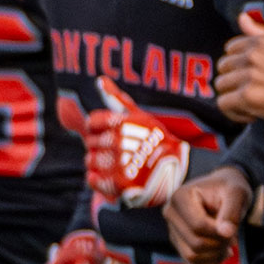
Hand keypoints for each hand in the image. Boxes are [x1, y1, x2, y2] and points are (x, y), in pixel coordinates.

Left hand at [98, 77, 192, 205]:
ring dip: (98, 162)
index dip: (96, 127)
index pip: (93, 121)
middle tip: (114, 149)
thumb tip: (100, 80)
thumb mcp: (140, 116)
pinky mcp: (119, 183)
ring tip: (113, 162)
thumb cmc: (155, 140)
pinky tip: (108, 176)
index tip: (105, 131)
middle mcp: (123, 142)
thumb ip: (116, 99)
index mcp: (126, 123)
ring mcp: (121, 163)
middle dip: (99, 145)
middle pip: (90, 141)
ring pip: (90, 160)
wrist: (173, 171)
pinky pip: (92, 179)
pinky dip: (96, 179)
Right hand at [167, 165, 252, 263]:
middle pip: (195, 243)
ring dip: (216, 254)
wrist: (224, 190)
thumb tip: (226, 233)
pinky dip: (211, 262)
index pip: (198, 226)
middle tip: (234, 236)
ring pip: (192, 257)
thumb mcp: (237, 193)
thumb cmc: (229, 189)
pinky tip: (223, 251)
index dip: (219, 232)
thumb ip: (232, 211)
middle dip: (219, 244)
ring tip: (230, 242)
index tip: (234, 228)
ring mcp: (172, 230)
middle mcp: (170, 214)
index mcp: (180, 197)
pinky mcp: (178, 244)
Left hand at [216, 11, 263, 124]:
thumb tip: (241, 17)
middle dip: (234, 79)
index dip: (239, 64)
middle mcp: (253, 56)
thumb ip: (260, 31)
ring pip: (221, 85)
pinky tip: (250, 114)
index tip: (251, 74)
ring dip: (233, 96)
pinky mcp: (247, 96)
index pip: (230, 49)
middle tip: (251, 89)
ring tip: (251, 102)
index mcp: (261, 42)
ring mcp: (249, 76)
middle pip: (223, 67)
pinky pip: (224, 104)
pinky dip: (234, 112)